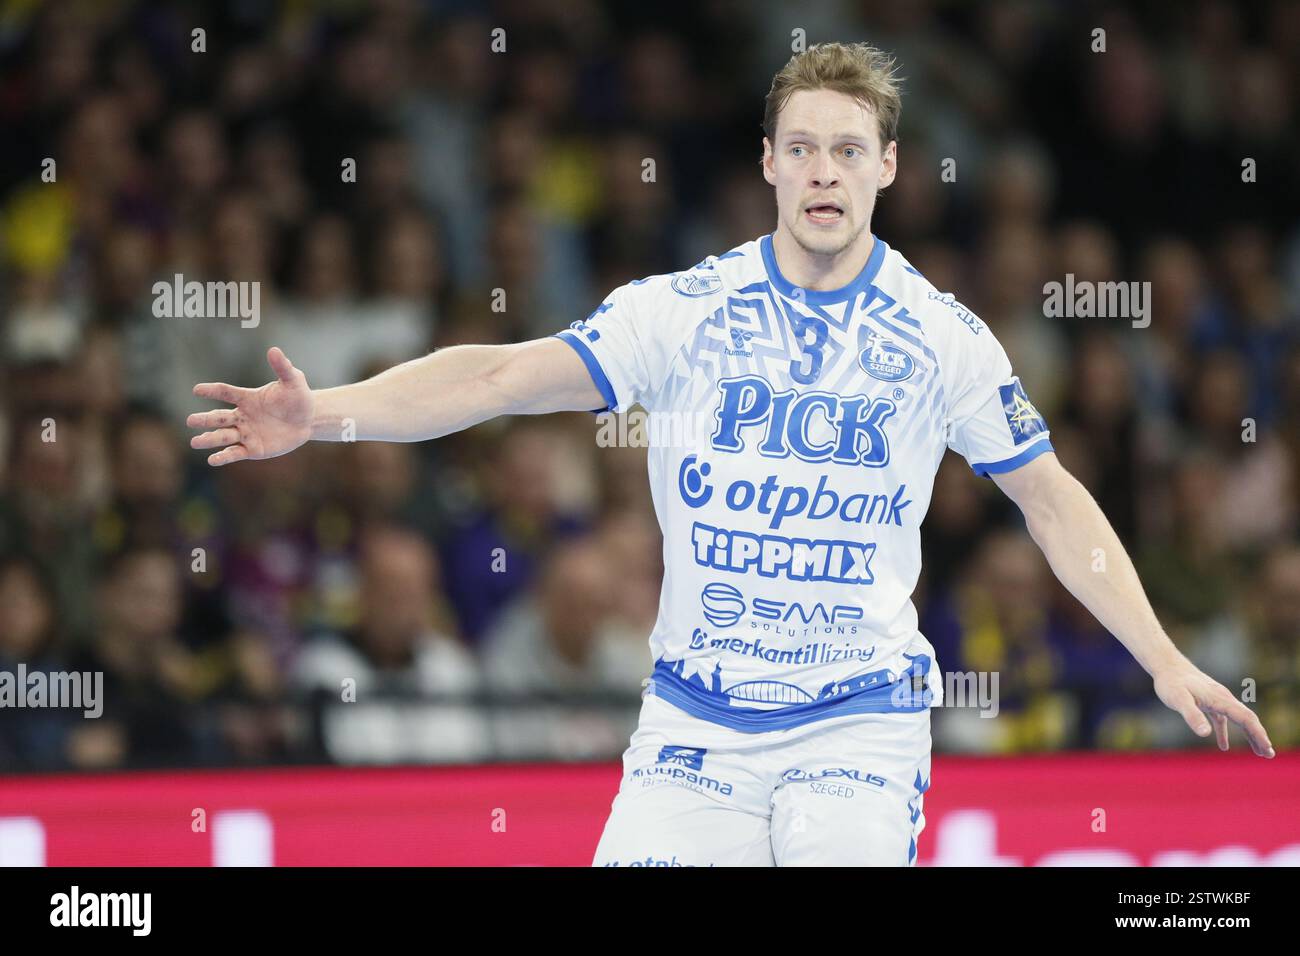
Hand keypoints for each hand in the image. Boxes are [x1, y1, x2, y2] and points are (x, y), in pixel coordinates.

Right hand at [188, 347, 313, 465]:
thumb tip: (273, 350)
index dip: (212, 391)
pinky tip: (212, 460)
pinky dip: (223, 457)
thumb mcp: (293, 380)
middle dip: (205, 420)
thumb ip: (282, 367)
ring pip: (223, 436)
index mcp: (247, 398)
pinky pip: (235, 453)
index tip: (197, 390)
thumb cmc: (298, 397)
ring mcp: (246, 433)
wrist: (308, 420)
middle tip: (190, 421)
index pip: (226, 392)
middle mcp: (242, 416)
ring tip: (195, 442)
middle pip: (219, 417)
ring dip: (209, 439)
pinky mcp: (253, 449)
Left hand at [1153, 659, 1274, 756]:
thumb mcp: (1179, 700)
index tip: (1267, 749)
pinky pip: (1222, 718)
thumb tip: (1206, 734)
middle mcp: (1223, 698)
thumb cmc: (1171, 682)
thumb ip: (1193, 716)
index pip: (1246, 718)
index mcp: (1220, 699)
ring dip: (1249, 734)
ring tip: (1258, 751)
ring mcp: (1217, 699)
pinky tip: (1223, 746)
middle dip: (1259, 736)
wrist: (1166, 664)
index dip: (1258, 734)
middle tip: (1269, 754)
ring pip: (1238, 718)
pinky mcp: (1208, 700)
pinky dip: (1225, 732)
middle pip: (1247, 719)